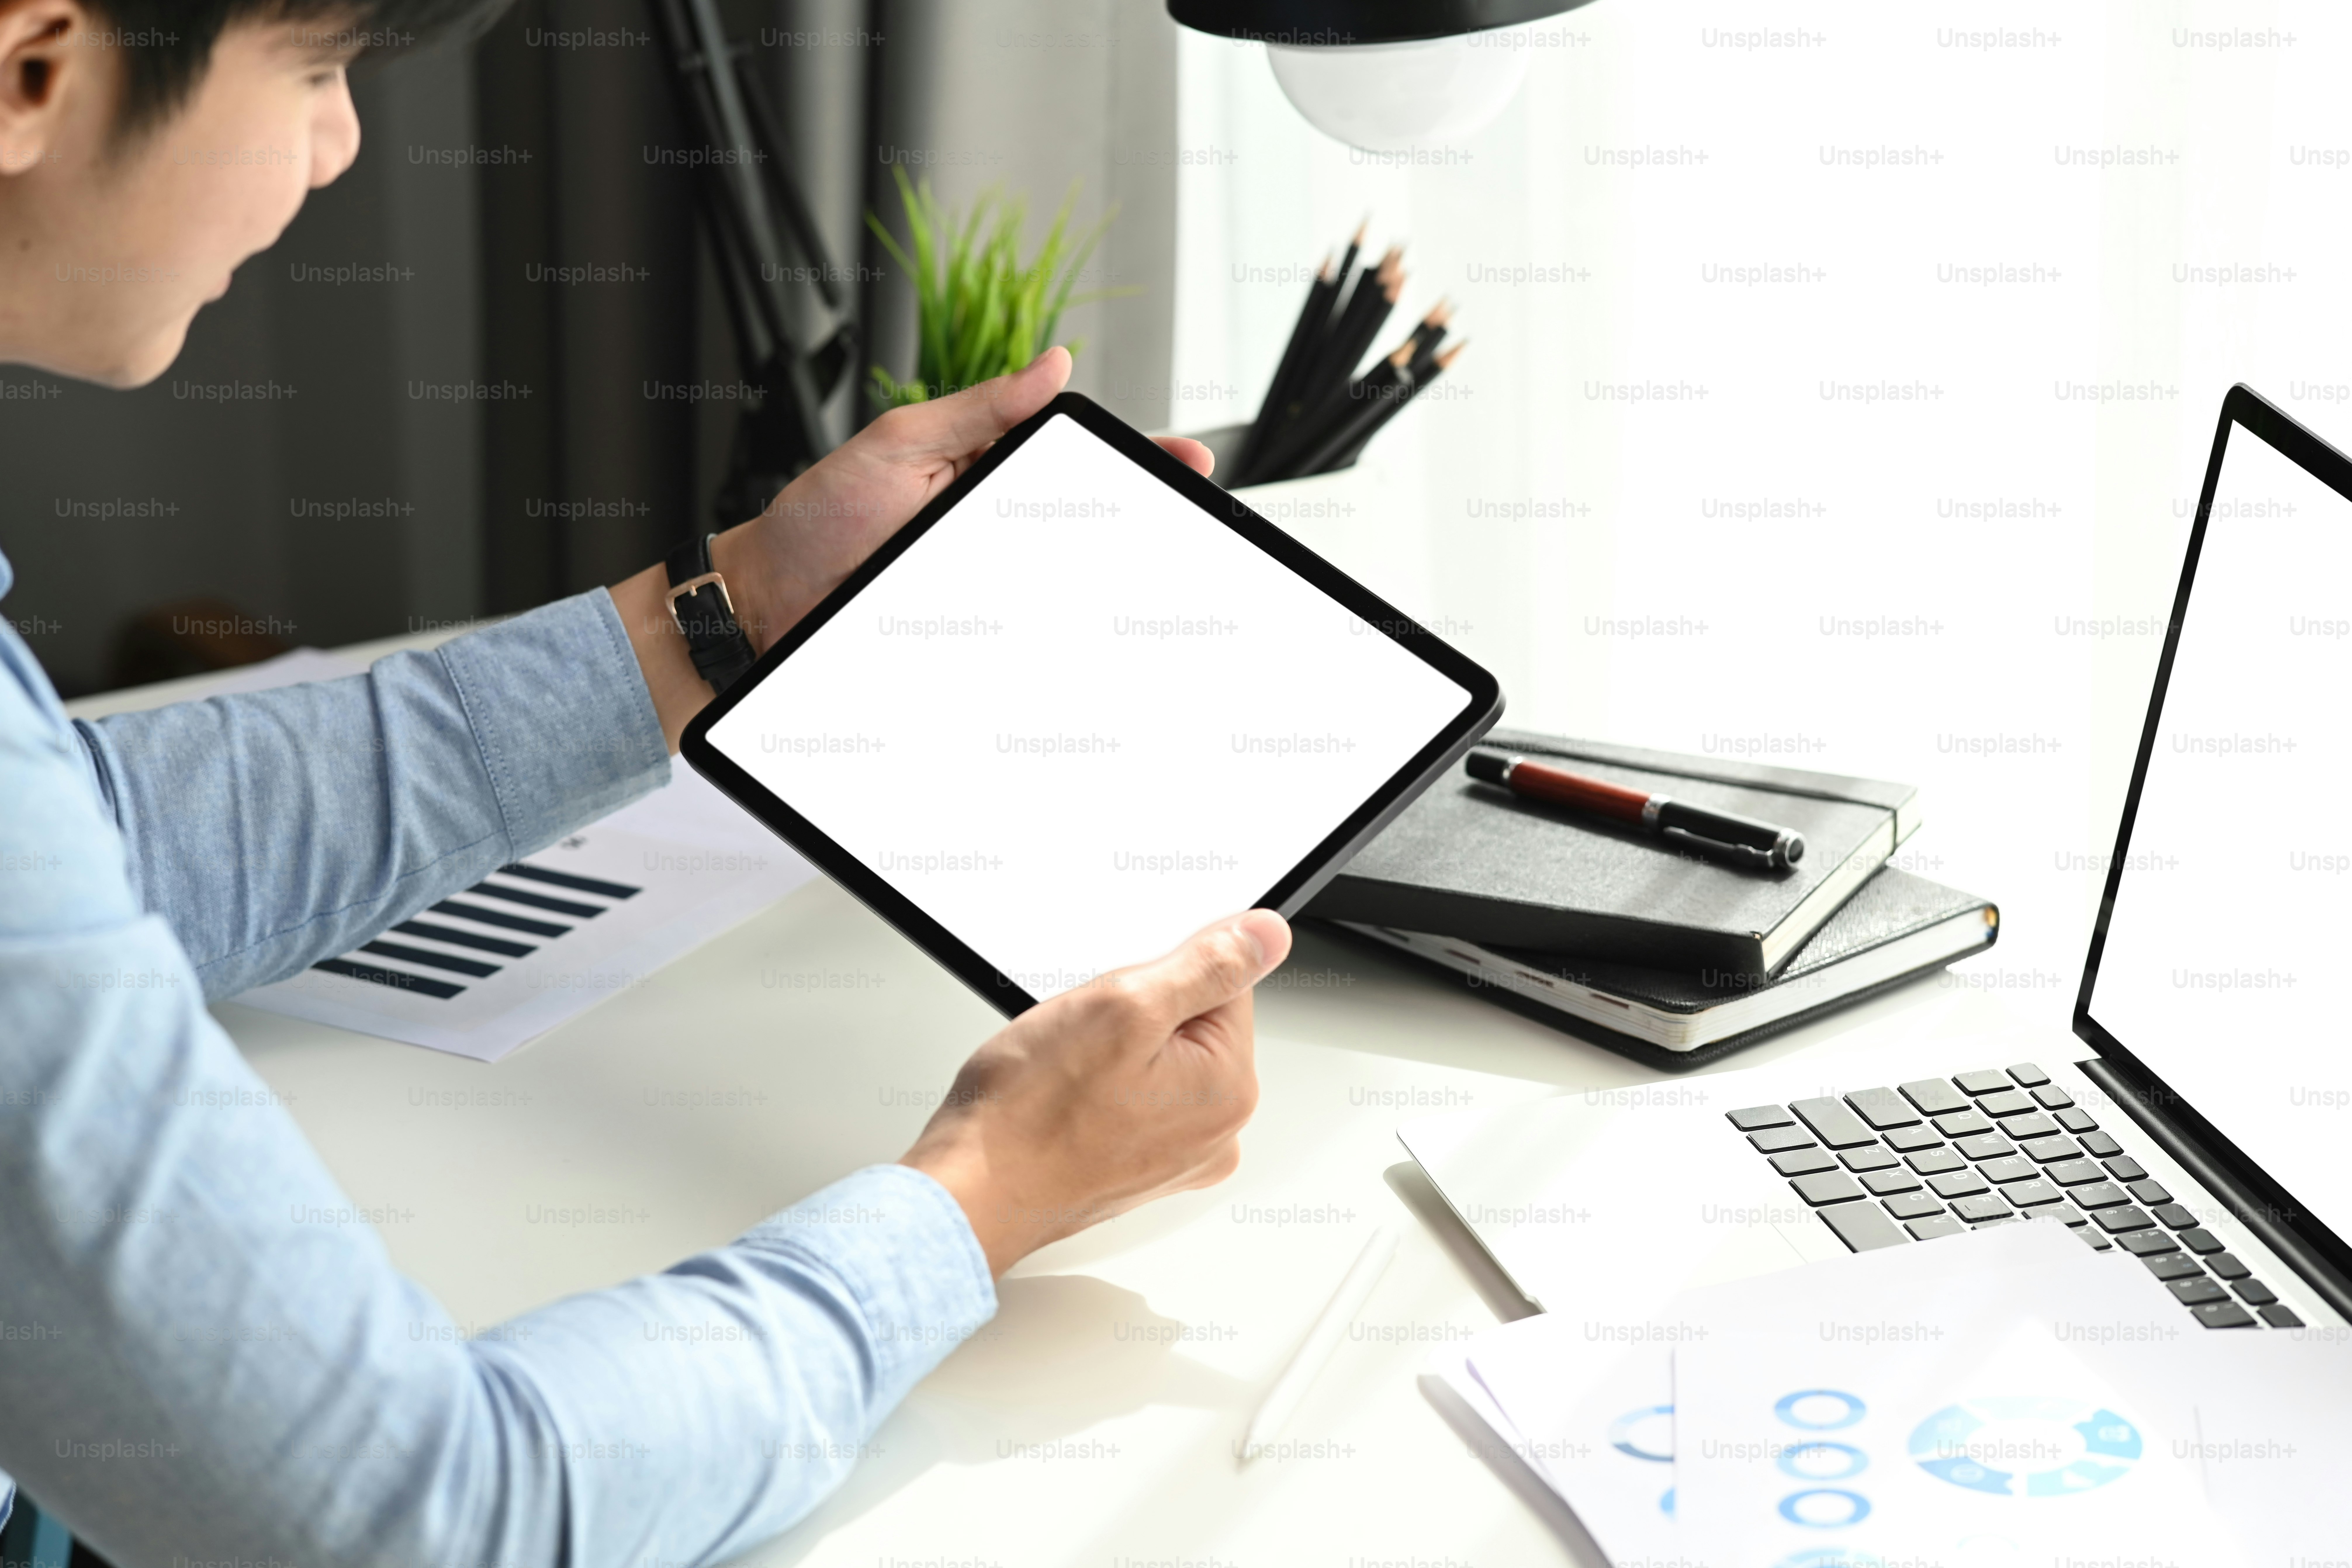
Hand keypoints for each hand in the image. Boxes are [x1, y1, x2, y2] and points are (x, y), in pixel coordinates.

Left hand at [613, 347, 1214, 750]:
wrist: (762, 603)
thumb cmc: (816, 521)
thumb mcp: (895, 445)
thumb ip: (976, 408)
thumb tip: (1054, 364)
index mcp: (986, 473)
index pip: (1075, 460)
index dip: (1135, 457)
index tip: (1187, 459)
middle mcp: (998, 531)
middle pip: (1090, 522)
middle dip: (1148, 517)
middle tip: (1196, 507)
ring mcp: (991, 587)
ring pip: (1070, 586)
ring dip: (1115, 587)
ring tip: (1163, 573)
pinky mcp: (977, 639)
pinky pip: (1030, 641)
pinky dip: (1063, 646)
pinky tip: (1099, 645)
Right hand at [899, 909, 1292, 1275]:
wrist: (969, 1191)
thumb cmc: (1031, 1114)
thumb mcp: (1126, 1007)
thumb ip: (1208, 966)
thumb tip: (1268, 937)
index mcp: (1230, 1089)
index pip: (1225, 983)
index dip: (1162, 971)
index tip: (1117, 998)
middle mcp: (1215, 1130)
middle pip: (1191, 1020)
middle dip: (1134, 1010)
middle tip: (1083, 1036)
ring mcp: (1174, 1152)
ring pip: (1154, 1053)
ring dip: (1110, 1045)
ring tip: (1067, 1067)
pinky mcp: (1135, 1162)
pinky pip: (1129, 1092)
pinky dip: (1096, 1081)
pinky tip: (1063, 1092)